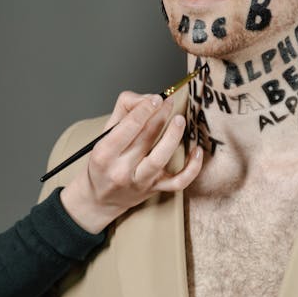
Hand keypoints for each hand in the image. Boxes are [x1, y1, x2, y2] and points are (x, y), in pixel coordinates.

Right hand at [60, 92, 202, 232]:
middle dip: (160, 115)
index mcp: (104, 153)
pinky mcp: (155, 190)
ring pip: (160, 159)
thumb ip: (124, 110)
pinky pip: (178, 182)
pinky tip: (197, 150)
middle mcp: (120, 169)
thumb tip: (148, 98)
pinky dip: (192, 167)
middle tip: (169, 101)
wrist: (100, 198)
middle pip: (145, 138)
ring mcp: (139, 182)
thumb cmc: (104, 162)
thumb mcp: (104, 135)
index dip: (145, 109)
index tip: (156, 98)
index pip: (128, 126)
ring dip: (173, 136)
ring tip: (180, 119)